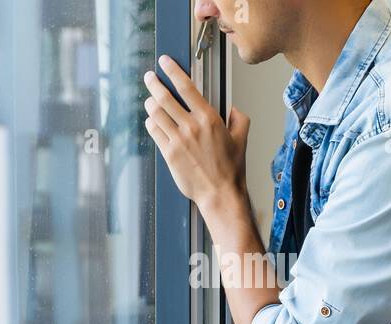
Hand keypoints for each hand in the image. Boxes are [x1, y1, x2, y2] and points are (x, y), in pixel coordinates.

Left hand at [143, 55, 250, 217]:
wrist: (220, 194)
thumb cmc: (231, 170)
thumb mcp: (241, 139)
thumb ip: (239, 119)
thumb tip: (233, 109)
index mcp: (209, 119)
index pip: (186, 87)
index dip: (172, 71)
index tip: (165, 62)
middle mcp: (191, 127)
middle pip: (165, 97)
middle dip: (154, 83)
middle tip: (150, 77)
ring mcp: (177, 140)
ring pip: (156, 113)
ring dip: (150, 103)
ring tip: (149, 99)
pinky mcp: (168, 153)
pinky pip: (154, 131)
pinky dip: (151, 123)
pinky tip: (153, 121)